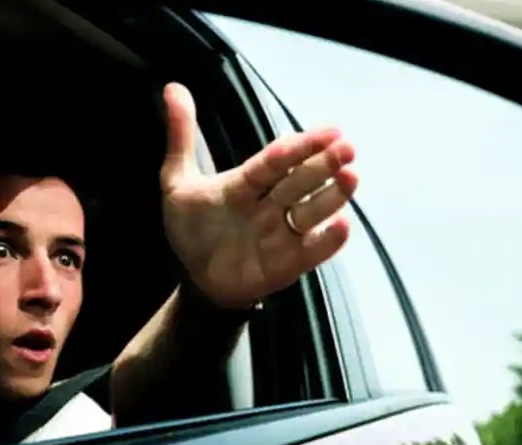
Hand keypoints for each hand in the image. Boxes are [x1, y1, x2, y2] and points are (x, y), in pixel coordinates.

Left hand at [158, 82, 358, 309]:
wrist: (196, 280)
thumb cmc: (193, 230)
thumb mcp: (178, 183)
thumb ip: (182, 138)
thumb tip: (171, 88)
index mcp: (246, 183)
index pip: (274, 161)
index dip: (298, 146)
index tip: (328, 131)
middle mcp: (270, 204)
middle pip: (298, 182)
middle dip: (322, 164)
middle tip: (346, 148)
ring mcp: (281, 234)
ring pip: (310, 212)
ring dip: (331, 196)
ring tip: (350, 178)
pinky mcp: (289, 264)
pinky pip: (312, 251)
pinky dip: (328, 240)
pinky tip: (342, 224)